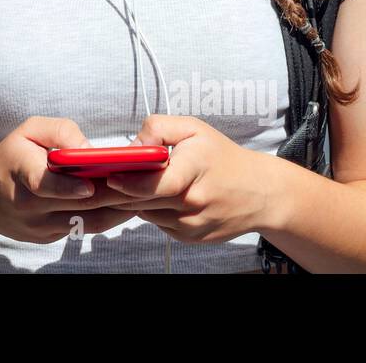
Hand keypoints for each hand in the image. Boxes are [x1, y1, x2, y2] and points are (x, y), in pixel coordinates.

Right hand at [0, 116, 158, 244]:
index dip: (68, 187)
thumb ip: (60, 131)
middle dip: (111, 195)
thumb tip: (89, 149)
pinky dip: (108, 218)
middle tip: (141, 184)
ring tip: (143, 197)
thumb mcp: (29, 130)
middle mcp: (29, 205)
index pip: (43, 184)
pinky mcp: (49, 237)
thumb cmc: (12, 157)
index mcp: (21, 171)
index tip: (91, 185)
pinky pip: (84, 229)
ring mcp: (40, 226)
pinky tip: (127, 206)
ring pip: (86, 222)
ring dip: (116, 211)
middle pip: (76, 204)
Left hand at [102, 115, 273, 244]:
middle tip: (104, 179)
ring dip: (135, 201)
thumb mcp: (194, 129)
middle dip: (120, 191)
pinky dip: (152, 210)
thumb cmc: (222, 157)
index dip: (129, 182)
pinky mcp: (189, 237)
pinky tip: (160, 196)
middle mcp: (193, 202)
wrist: (261, 193)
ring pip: (146, 213)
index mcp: (194, 170)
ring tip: (135, 183)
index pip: (155, 184)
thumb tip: (131, 147)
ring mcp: (191, 224)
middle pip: (143, 200)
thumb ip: (158, 128)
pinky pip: (157, 223)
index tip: (111, 175)